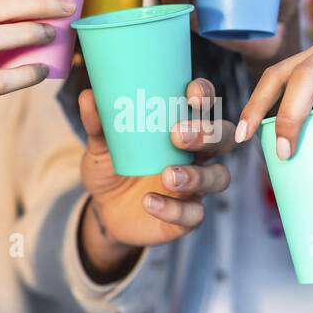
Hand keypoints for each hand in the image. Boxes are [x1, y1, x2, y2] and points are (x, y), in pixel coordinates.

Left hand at [77, 77, 234, 278]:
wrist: (104, 209)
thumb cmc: (113, 166)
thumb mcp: (101, 145)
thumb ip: (98, 123)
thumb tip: (89, 96)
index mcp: (181, 126)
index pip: (204, 104)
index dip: (205, 95)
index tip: (192, 96)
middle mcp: (196, 154)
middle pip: (223, 138)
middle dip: (208, 134)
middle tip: (177, 135)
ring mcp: (196, 186)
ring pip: (218, 177)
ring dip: (196, 176)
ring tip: (167, 175)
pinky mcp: (187, 216)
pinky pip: (193, 214)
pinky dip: (173, 209)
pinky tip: (149, 202)